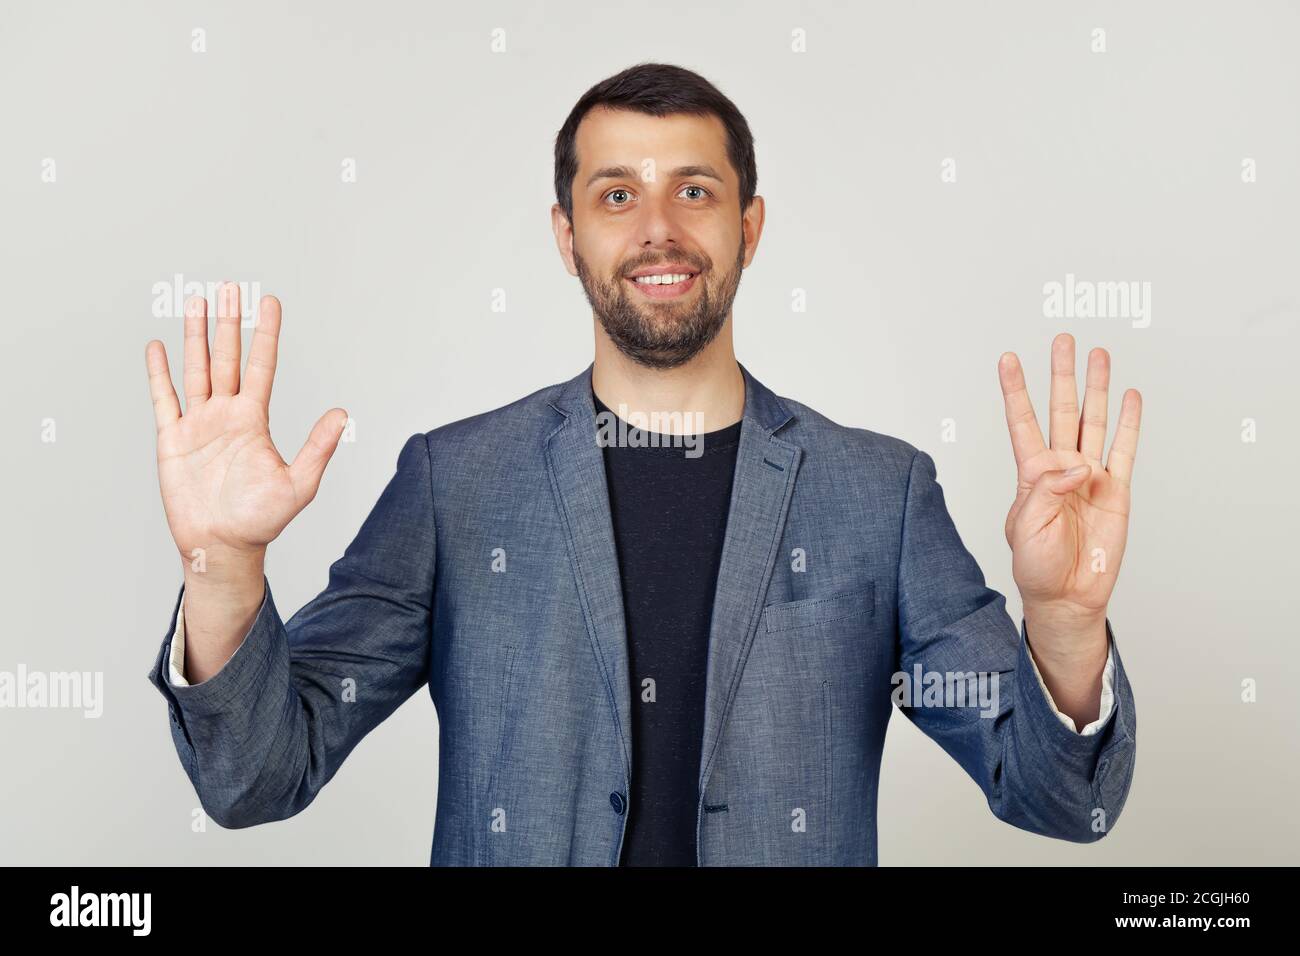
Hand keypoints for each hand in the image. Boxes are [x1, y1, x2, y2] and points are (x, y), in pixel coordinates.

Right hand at [145, 283, 347, 572]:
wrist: (223, 546)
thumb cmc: (262, 521)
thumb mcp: (299, 484)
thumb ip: (318, 447)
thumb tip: (343, 414)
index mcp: (255, 420)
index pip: (262, 365)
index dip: (265, 333)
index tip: (270, 302)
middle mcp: (227, 415)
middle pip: (227, 358)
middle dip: (229, 322)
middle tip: (231, 286)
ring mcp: (198, 424)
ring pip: (196, 369)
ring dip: (195, 336)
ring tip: (196, 301)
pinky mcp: (172, 440)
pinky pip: (164, 399)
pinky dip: (159, 374)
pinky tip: (158, 347)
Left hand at [997, 333, 1141, 623]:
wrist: (1067, 595)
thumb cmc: (1037, 565)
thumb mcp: (1028, 526)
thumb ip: (1049, 491)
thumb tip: (1080, 465)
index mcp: (1031, 473)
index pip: (1022, 421)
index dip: (1015, 390)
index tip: (1007, 359)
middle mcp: (1060, 467)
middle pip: (1061, 409)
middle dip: (1061, 374)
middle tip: (1063, 340)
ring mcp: (1090, 475)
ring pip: (1094, 420)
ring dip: (1096, 387)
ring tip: (1098, 354)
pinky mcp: (1116, 490)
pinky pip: (1124, 449)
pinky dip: (1129, 422)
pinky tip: (1130, 396)